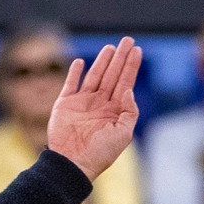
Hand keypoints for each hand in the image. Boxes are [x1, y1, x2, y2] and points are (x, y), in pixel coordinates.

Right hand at [47, 37, 142, 180]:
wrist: (73, 163)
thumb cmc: (100, 153)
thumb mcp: (123, 134)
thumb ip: (129, 111)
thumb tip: (129, 90)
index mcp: (115, 111)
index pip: (126, 83)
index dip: (131, 67)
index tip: (138, 50)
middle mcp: (100, 104)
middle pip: (113, 75)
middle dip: (121, 58)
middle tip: (128, 40)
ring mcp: (83, 103)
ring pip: (95, 76)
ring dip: (103, 61)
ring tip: (112, 47)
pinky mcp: (65, 104)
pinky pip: (71, 84)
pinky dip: (75, 72)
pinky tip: (82, 62)